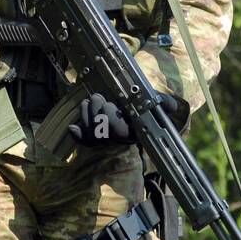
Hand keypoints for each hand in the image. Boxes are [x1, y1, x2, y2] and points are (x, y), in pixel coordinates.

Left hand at [67, 92, 185, 145]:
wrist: (137, 108)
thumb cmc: (147, 106)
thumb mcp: (158, 103)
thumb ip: (164, 102)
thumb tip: (168, 104)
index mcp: (135, 132)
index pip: (121, 133)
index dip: (111, 120)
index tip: (109, 104)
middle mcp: (121, 139)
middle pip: (104, 135)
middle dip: (96, 115)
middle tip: (96, 97)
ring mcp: (108, 139)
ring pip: (92, 136)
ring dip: (86, 117)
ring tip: (87, 102)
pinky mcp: (97, 138)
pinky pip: (86, 142)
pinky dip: (78, 136)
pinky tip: (72, 127)